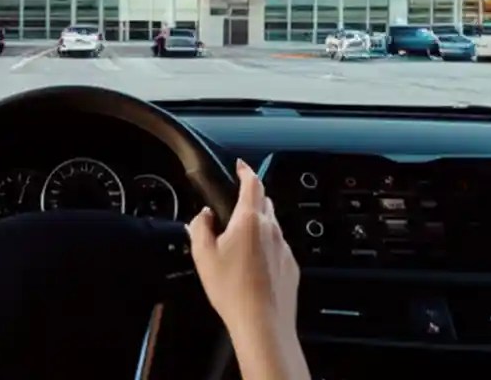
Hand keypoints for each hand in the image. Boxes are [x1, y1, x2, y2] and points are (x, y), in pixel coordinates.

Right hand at [188, 159, 307, 379]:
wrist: (262, 324)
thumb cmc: (232, 290)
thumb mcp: (203, 256)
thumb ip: (200, 228)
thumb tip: (203, 216)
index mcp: (249, 220)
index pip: (252, 184)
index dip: (246, 171)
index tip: (241, 166)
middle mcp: (271, 229)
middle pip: (264, 202)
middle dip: (252, 198)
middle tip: (236, 204)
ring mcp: (284, 248)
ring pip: (272, 225)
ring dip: (258, 224)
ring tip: (240, 239)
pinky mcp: (291, 266)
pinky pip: (278, 247)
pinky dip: (266, 246)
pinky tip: (253, 265)